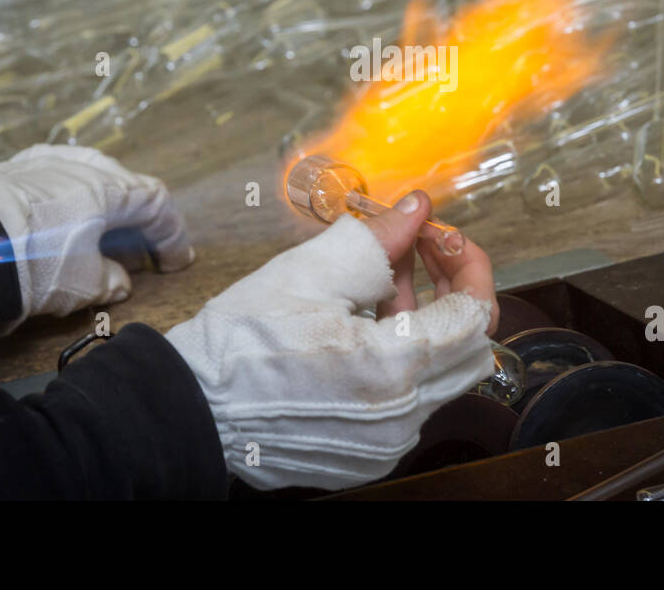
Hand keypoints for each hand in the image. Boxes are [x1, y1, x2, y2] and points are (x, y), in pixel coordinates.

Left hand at [0, 144, 193, 328]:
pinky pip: (54, 180)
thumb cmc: (32, 262)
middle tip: (138, 252)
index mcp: (110, 188)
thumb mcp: (82, 283)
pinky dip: (68, 202)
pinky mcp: (11, 169)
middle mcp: (82, 166)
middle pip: (125, 187)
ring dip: (101, 209)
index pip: (157, 203)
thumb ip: (109, 280)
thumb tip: (120, 280)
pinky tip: (60, 220)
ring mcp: (44, 163)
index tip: (176, 262)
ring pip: (88, 179)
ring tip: (100, 237)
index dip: (171, 235)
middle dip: (137, 221)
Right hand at [165, 198, 493, 490]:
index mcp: (395, 371)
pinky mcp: (367, 454)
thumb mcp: (311, 271)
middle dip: (452, 292)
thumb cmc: (240, 343)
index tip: (438, 236)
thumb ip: (377, 239)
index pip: (475, 314)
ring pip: (440, 375)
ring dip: (423, 323)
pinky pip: (409, 403)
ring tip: (378, 282)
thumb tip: (417, 210)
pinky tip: (359, 327)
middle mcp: (402, 418)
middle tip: (418, 253)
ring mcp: (386, 443)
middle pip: (469, 349)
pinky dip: (400, 360)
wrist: (189, 409)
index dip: (466, 264)